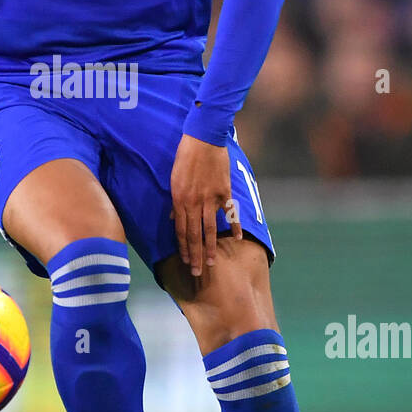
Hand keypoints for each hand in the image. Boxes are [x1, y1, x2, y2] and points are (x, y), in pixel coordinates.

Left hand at [169, 132, 239, 276]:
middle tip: (196, 272)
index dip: (182, 248)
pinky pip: (229, 212)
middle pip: (194, 234)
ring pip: (210, 229)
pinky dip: (234, 225)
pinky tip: (236, 238)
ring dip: (210, 247)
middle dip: (194, 255)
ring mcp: (210, 198)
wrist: (202, 139)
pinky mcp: (224, 191)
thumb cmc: (185, 157)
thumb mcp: (174, 179)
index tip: (185, 262)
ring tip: (211, 262)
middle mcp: (194, 202)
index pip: (180, 230)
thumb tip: (174, 218)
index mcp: (180, 200)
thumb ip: (175, 201)